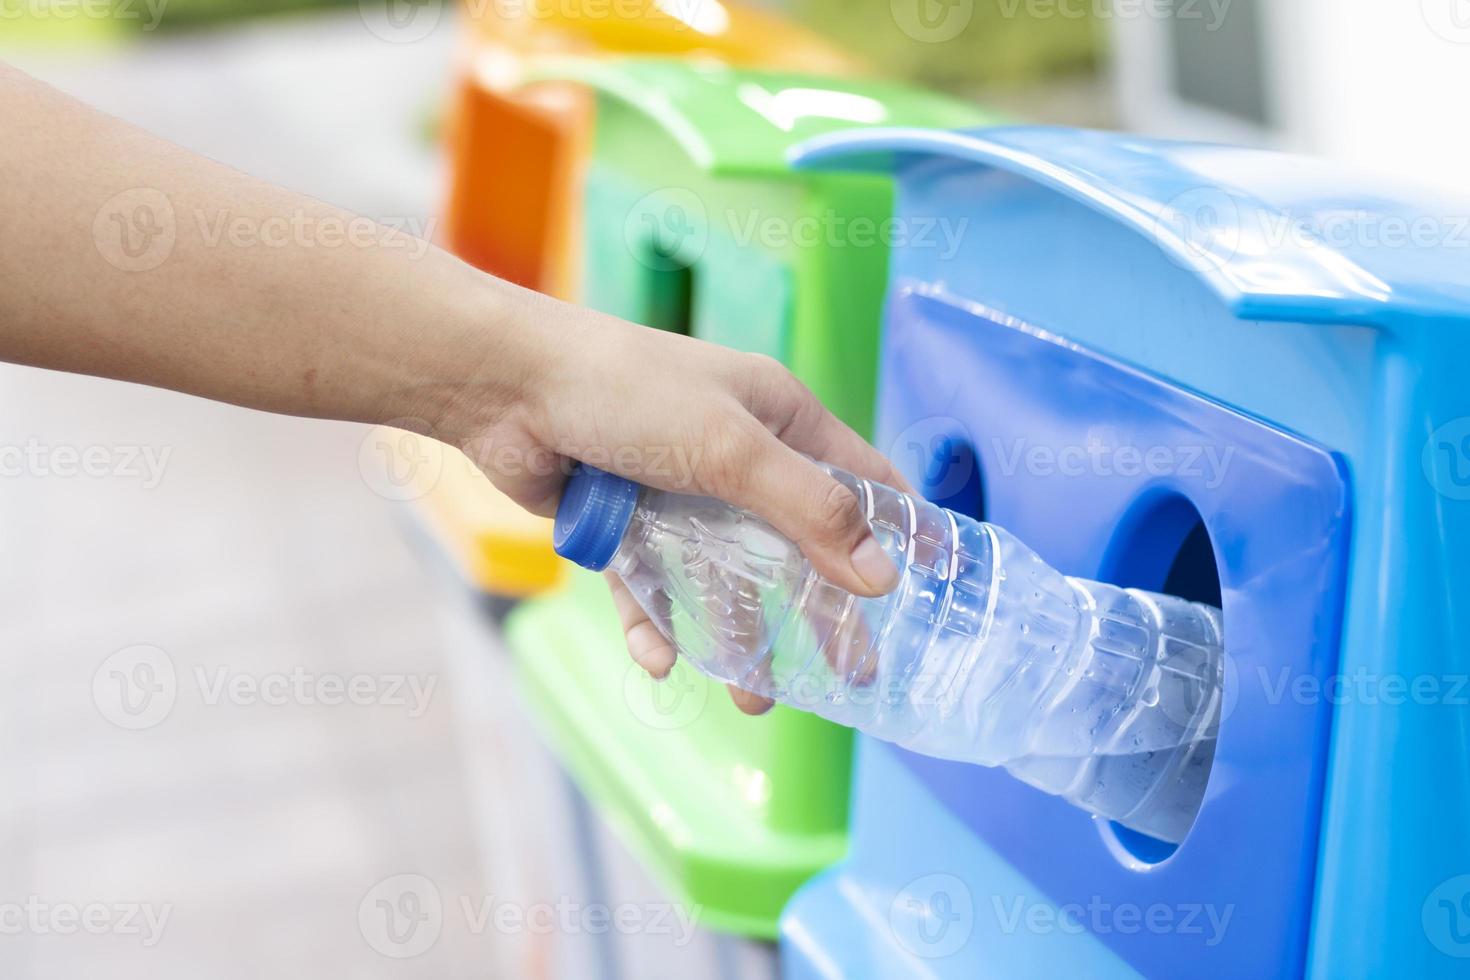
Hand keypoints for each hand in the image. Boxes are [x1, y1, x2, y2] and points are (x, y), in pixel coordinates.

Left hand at [438, 291, 905, 714]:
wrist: (505, 387)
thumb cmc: (626, 393)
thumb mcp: (732, 448)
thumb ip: (808, 511)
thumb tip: (882, 575)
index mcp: (777, 418)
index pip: (860, 477)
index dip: (903, 525)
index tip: (941, 579)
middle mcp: (734, 454)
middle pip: (795, 545)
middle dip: (819, 612)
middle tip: (850, 672)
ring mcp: (677, 491)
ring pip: (722, 577)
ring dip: (737, 637)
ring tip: (751, 700)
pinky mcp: (623, 521)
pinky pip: (650, 584)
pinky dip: (656, 622)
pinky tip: (660, 660)